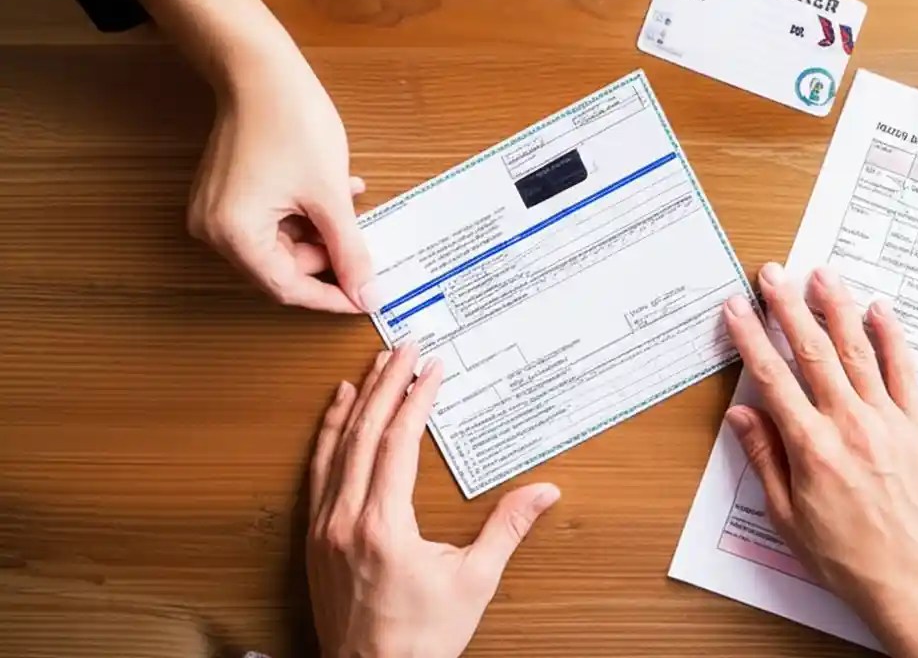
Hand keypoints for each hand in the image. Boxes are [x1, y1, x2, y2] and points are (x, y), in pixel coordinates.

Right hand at [125, 0, 372, 312]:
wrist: (259, 67)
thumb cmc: (290, 121)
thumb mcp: (329, 196)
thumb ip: (349, 252)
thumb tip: (366, 294)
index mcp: (235, 235)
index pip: (287, 288)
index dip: (330, 296)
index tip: (364, 298)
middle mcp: (214, 230)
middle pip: (281, 267)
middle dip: (327, 258)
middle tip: (364, 246)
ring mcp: (216, 210)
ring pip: (280, 242)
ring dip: (320, 232)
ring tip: (350, 205)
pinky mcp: (224, 192)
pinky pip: (270, 219)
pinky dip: (303, 214)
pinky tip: (333, 191)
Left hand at [308, 344, 560, 657]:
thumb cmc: (420, 638)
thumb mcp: (474, 582)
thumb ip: (507, 529)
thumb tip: (544, 492)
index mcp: (384, 525)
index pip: (398, 442)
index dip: (415, 398)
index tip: (431, 367)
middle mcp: (346, 519)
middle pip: (364, 434)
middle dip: (386, 384)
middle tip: (402, 348)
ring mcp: (325, 528)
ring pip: (336, 448)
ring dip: (356, 403)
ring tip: (372, 367)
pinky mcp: (315, 539)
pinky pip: (318, 473)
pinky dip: (328, 437)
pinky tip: (337, 414)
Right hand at [722, 263, 917, 657]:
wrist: (915, 581)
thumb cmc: (847, 559)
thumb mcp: (787, 518)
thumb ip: (764, 458)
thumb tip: (742, 413)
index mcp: (812, 448)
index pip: (773, 379)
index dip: (750, 338)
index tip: (735, 309)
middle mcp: (850, 425)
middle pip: (812, 352)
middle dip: (788, 307)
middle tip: (772, 273)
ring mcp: (887, 422)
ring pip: (857, 351)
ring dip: (837, 308)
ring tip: (821, 273)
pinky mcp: (916, 427)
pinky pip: (903, 371)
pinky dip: (891, 337)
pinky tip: (879, 310)